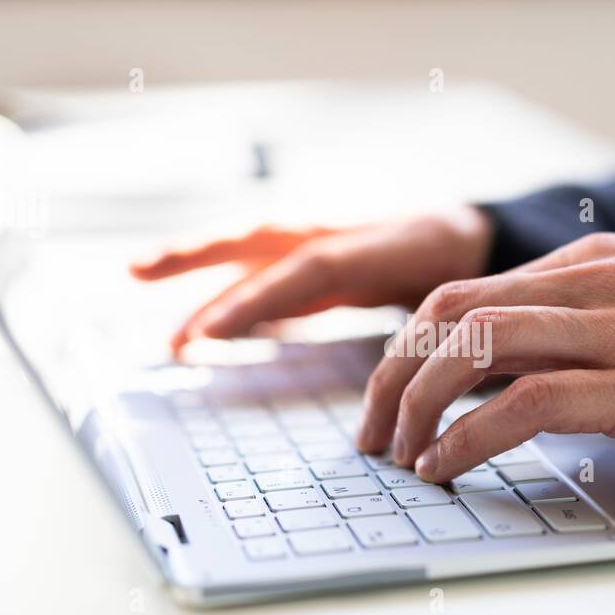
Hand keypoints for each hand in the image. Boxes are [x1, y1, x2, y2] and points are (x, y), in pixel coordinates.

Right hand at [130, 206, 494, 356]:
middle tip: (138, 271)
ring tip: (141, 278)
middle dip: (199, 255)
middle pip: (260, 242)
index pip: (304, 269)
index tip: (207, 334)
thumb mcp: (455, 297)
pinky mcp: (316, 264)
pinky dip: (233, 295)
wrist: (475, 239)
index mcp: (374, 243)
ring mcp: (321, 243)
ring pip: (253, 254)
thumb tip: (396, 379)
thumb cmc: (465, 273)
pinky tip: (204, 324)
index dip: (255, 300)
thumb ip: (425, 328)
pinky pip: (267, 276)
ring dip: (200, 267)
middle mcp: (337, 235)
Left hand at [356, 233, 614, 483]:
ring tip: (401, 455)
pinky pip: (528, 403)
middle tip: (374, 433)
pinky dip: (469, 437)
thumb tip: (474, 382)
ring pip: (478, 346)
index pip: (463, 291)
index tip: (384, 398)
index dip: (405, 348)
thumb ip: (562, 334)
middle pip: (453, 313)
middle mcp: (597, 283)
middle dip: (393, 375)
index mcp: (589, 263)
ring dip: (418, 406)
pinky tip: (446, 465)